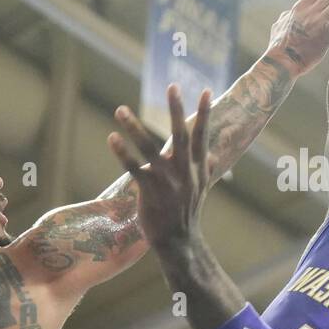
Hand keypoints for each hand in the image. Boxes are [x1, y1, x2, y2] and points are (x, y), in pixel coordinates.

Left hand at [109, 85, 212, 250]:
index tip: (204, 90)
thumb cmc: (188, 214)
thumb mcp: (202, 190)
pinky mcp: (150, 191)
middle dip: (176, 110)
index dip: (204, 113)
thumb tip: (216, 156)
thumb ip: (208, 170)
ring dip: (134, 127)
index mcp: (197, 169)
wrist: (179, 242)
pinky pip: (134, 167)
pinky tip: (112, 137)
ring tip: (120, 109)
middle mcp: (184, 171)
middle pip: (181, 135)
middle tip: (172, 86)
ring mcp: (167, 181)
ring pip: (150, 148)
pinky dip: (123, 152)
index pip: (202, 136)